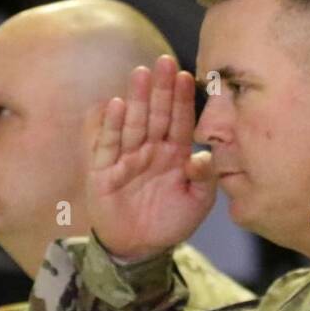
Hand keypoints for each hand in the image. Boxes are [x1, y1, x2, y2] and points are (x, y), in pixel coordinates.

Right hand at [86, 55, 214, 259]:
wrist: (140, 248)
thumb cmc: (171, 221)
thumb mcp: (198, 202)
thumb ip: (205, 178)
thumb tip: (204, 156)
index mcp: (175, 154)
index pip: (180, 121)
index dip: (183, 100)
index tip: (188, 76)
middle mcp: (151, 150)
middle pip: (156, 114)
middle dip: (160, 89)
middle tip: (164, 62)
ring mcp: (127, 157)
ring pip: (132, 123)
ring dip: (136, 99)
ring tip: (140, 74)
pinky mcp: (104, 170)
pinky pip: (107, 144)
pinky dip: (110, 125)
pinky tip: (115, 104)